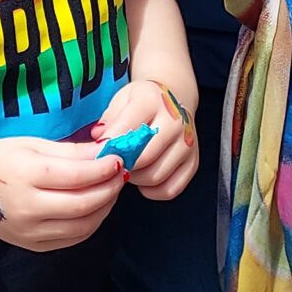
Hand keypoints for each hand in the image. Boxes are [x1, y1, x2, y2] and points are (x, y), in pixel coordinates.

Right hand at [0, 137, 127, 251]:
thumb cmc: (1, 159)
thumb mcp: (32, 145)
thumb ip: (70, 151)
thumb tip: (106, 152)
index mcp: (26, 174)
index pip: (76, 176)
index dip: (104, 169)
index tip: (119, 159)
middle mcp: (28, 206)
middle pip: (82, 204)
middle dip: (109, 189)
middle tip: (121, 176)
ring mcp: (30, 231)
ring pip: (82, 226)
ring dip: (104, 208)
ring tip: (111, 191)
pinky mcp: (34, 245)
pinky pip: (72, 239)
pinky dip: (91, 223)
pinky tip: (96, 207)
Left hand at [92, 78, 198, 202]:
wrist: (172, 101)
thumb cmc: (141, 104)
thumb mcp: (121, 101)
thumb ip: (108, 120)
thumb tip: (99, 140)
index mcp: (152, 101)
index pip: (128, 129)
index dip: (110, 146)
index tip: (99, 153)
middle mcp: (175, 121)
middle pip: (144, 157)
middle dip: (122, 165)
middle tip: (113, 163)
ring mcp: (187, 143)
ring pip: (155, 176)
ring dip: (136, 179)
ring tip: (129, 168)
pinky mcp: (192, 163)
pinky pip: (169, 190)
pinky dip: (151, 190)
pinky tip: (144, 178)